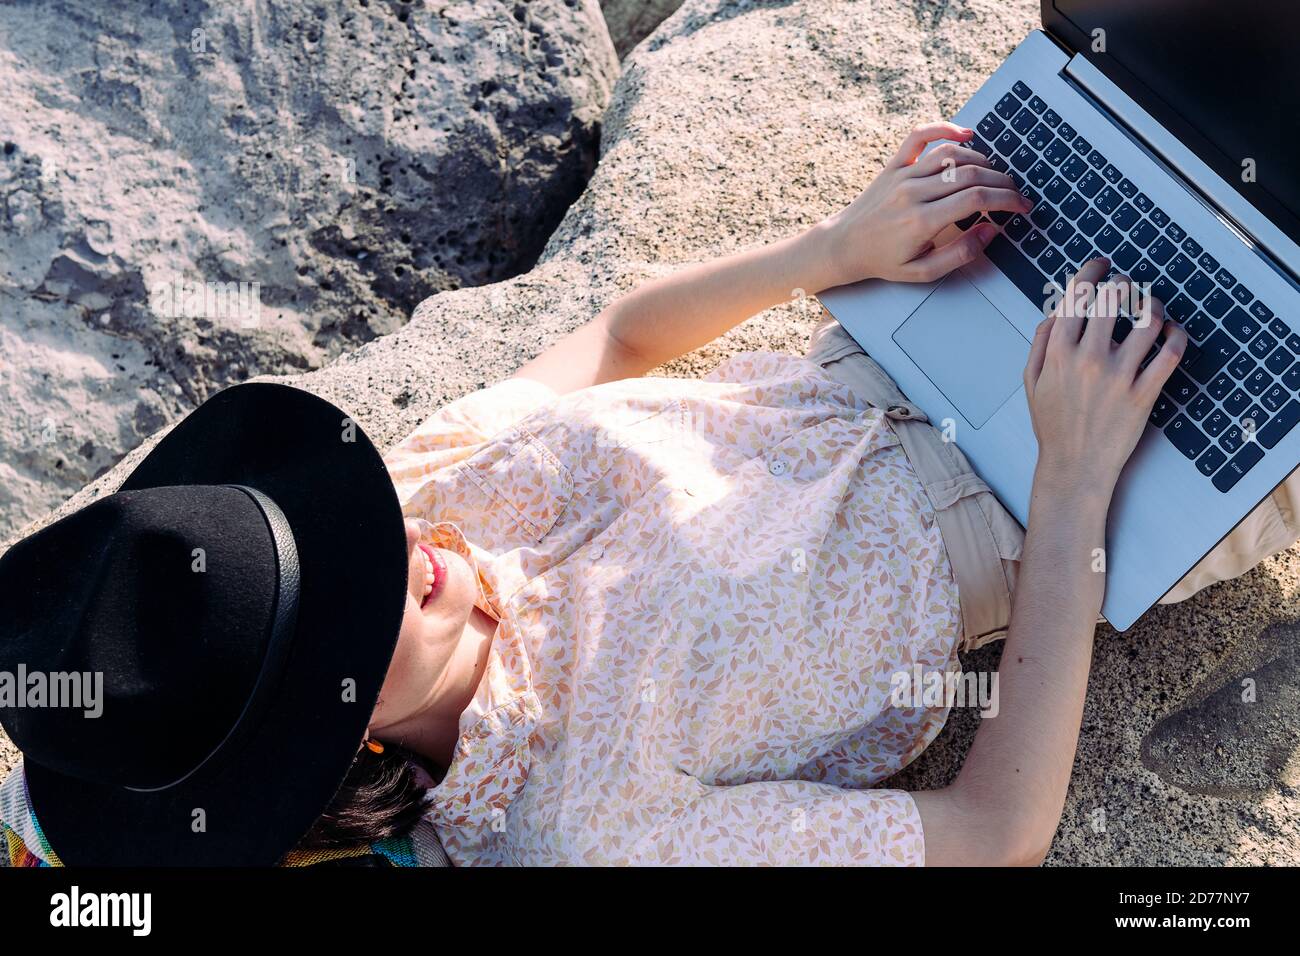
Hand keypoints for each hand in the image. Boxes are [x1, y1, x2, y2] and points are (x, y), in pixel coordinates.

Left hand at [816, 122, 1030, 286]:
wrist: (843, 246)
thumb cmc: (882, 261)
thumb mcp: (923, 271)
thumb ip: (960, 254)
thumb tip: (991, 230)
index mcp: (922, 221)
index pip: (977, 200)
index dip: (1007, 201)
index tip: (1023, 206)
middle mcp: (913, 192)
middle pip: (971, 175)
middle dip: (1002, 183)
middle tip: (1015, 193)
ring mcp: (903, 175)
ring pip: (952, 156)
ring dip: (982, 161)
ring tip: (994, 176)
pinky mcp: (894, 165)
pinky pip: (920, 136)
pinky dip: (944, 129)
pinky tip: (965, 134)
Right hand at [1023, 258, 1187, 499]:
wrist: (1074, 466)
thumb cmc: (1053, 427)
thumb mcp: (1031, 383)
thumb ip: (1040, 344)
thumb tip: (1054, 313)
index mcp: (1059, 353)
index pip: (1077, 295)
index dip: (1092, 270)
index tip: (1101, 265)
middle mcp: (1089, 359)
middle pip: (1113, 298)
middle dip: (1122, 282)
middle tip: (1126, 285)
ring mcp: (1119, 376)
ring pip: (1147, 320)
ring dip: (1153, 303)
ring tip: (1151, 305)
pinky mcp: (1144, 393)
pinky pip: (1170, 353)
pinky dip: (1177, 334)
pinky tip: (1172, 331)